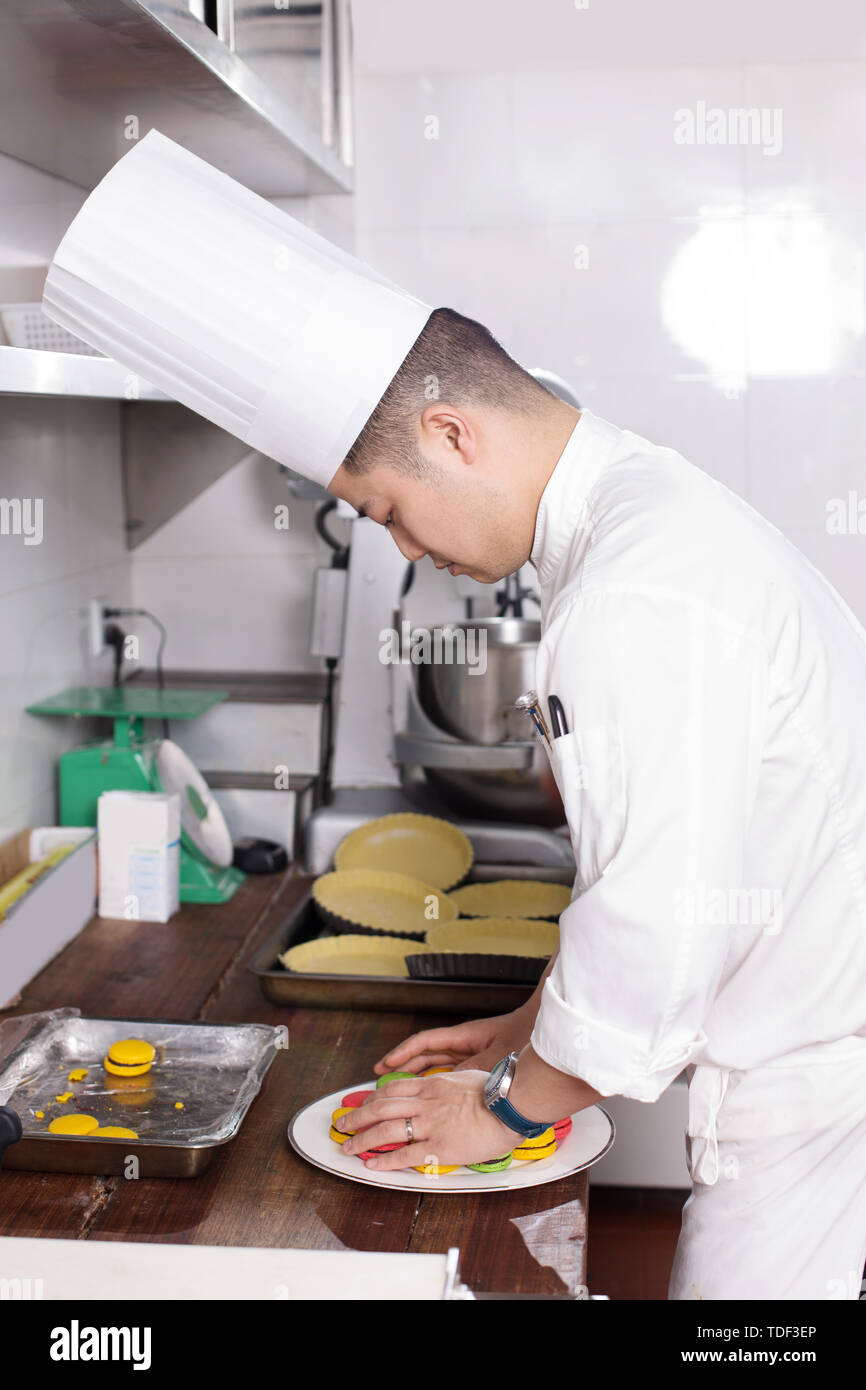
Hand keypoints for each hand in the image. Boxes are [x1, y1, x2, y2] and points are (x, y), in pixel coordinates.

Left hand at [337, 1071, 520, 1171]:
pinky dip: (385, 1161)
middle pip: (381, 1107)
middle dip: (357, 1116)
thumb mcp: (467, 1078)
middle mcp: (426, 1103)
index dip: (373, 1097)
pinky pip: (406, 1155)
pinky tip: (372, 1165)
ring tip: (348, 1147)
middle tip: (342, 1125)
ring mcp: (430, 1125)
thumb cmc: (497, 1092)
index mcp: (433, 1085)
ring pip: (386, 1130)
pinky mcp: (439, 1147)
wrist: (511, 1104)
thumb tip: (448, 1087)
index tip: (363, 1103)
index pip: (393, 1089)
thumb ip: (451, 1084)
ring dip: (363, 1139)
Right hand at [372, 1010, 532, 1077]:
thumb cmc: (522, 1036)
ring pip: (434, 1064)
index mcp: (462, 1036)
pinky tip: (429, 1098)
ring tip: (397, 1092)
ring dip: (416, 1075)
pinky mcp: (478, 1065)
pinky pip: (450, 1074)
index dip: (402, 1053)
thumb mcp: (496, 1057)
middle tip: (381, 1080)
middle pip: (424, 1054)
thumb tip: (445, 1085)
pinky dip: (436, 1083)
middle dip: (402, 1065)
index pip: (424, 1042)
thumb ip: (471, 1070)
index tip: (385, 1065)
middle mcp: (461, 1044)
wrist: (542, 1033)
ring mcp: (468, 1054)